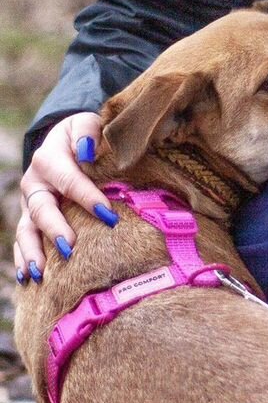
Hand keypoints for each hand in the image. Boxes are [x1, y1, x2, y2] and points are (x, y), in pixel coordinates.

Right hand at [15, 112, 118, 283]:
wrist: (66, 141)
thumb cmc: (85, 136)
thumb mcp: (88, 123)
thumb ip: (89, 131)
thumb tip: (88, 150)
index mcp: (51, 158)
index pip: (69, 180)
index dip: (88, 197)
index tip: (108, 215)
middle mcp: (36, 182)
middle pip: (42, 208)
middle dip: (55, 228)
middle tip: (70, 247)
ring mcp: (31, 203)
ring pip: (27, 229)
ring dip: (33, 251)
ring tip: (41, 273)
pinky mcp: (32, 217)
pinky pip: (24, 239)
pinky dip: (24, 258)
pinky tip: (28, 278)